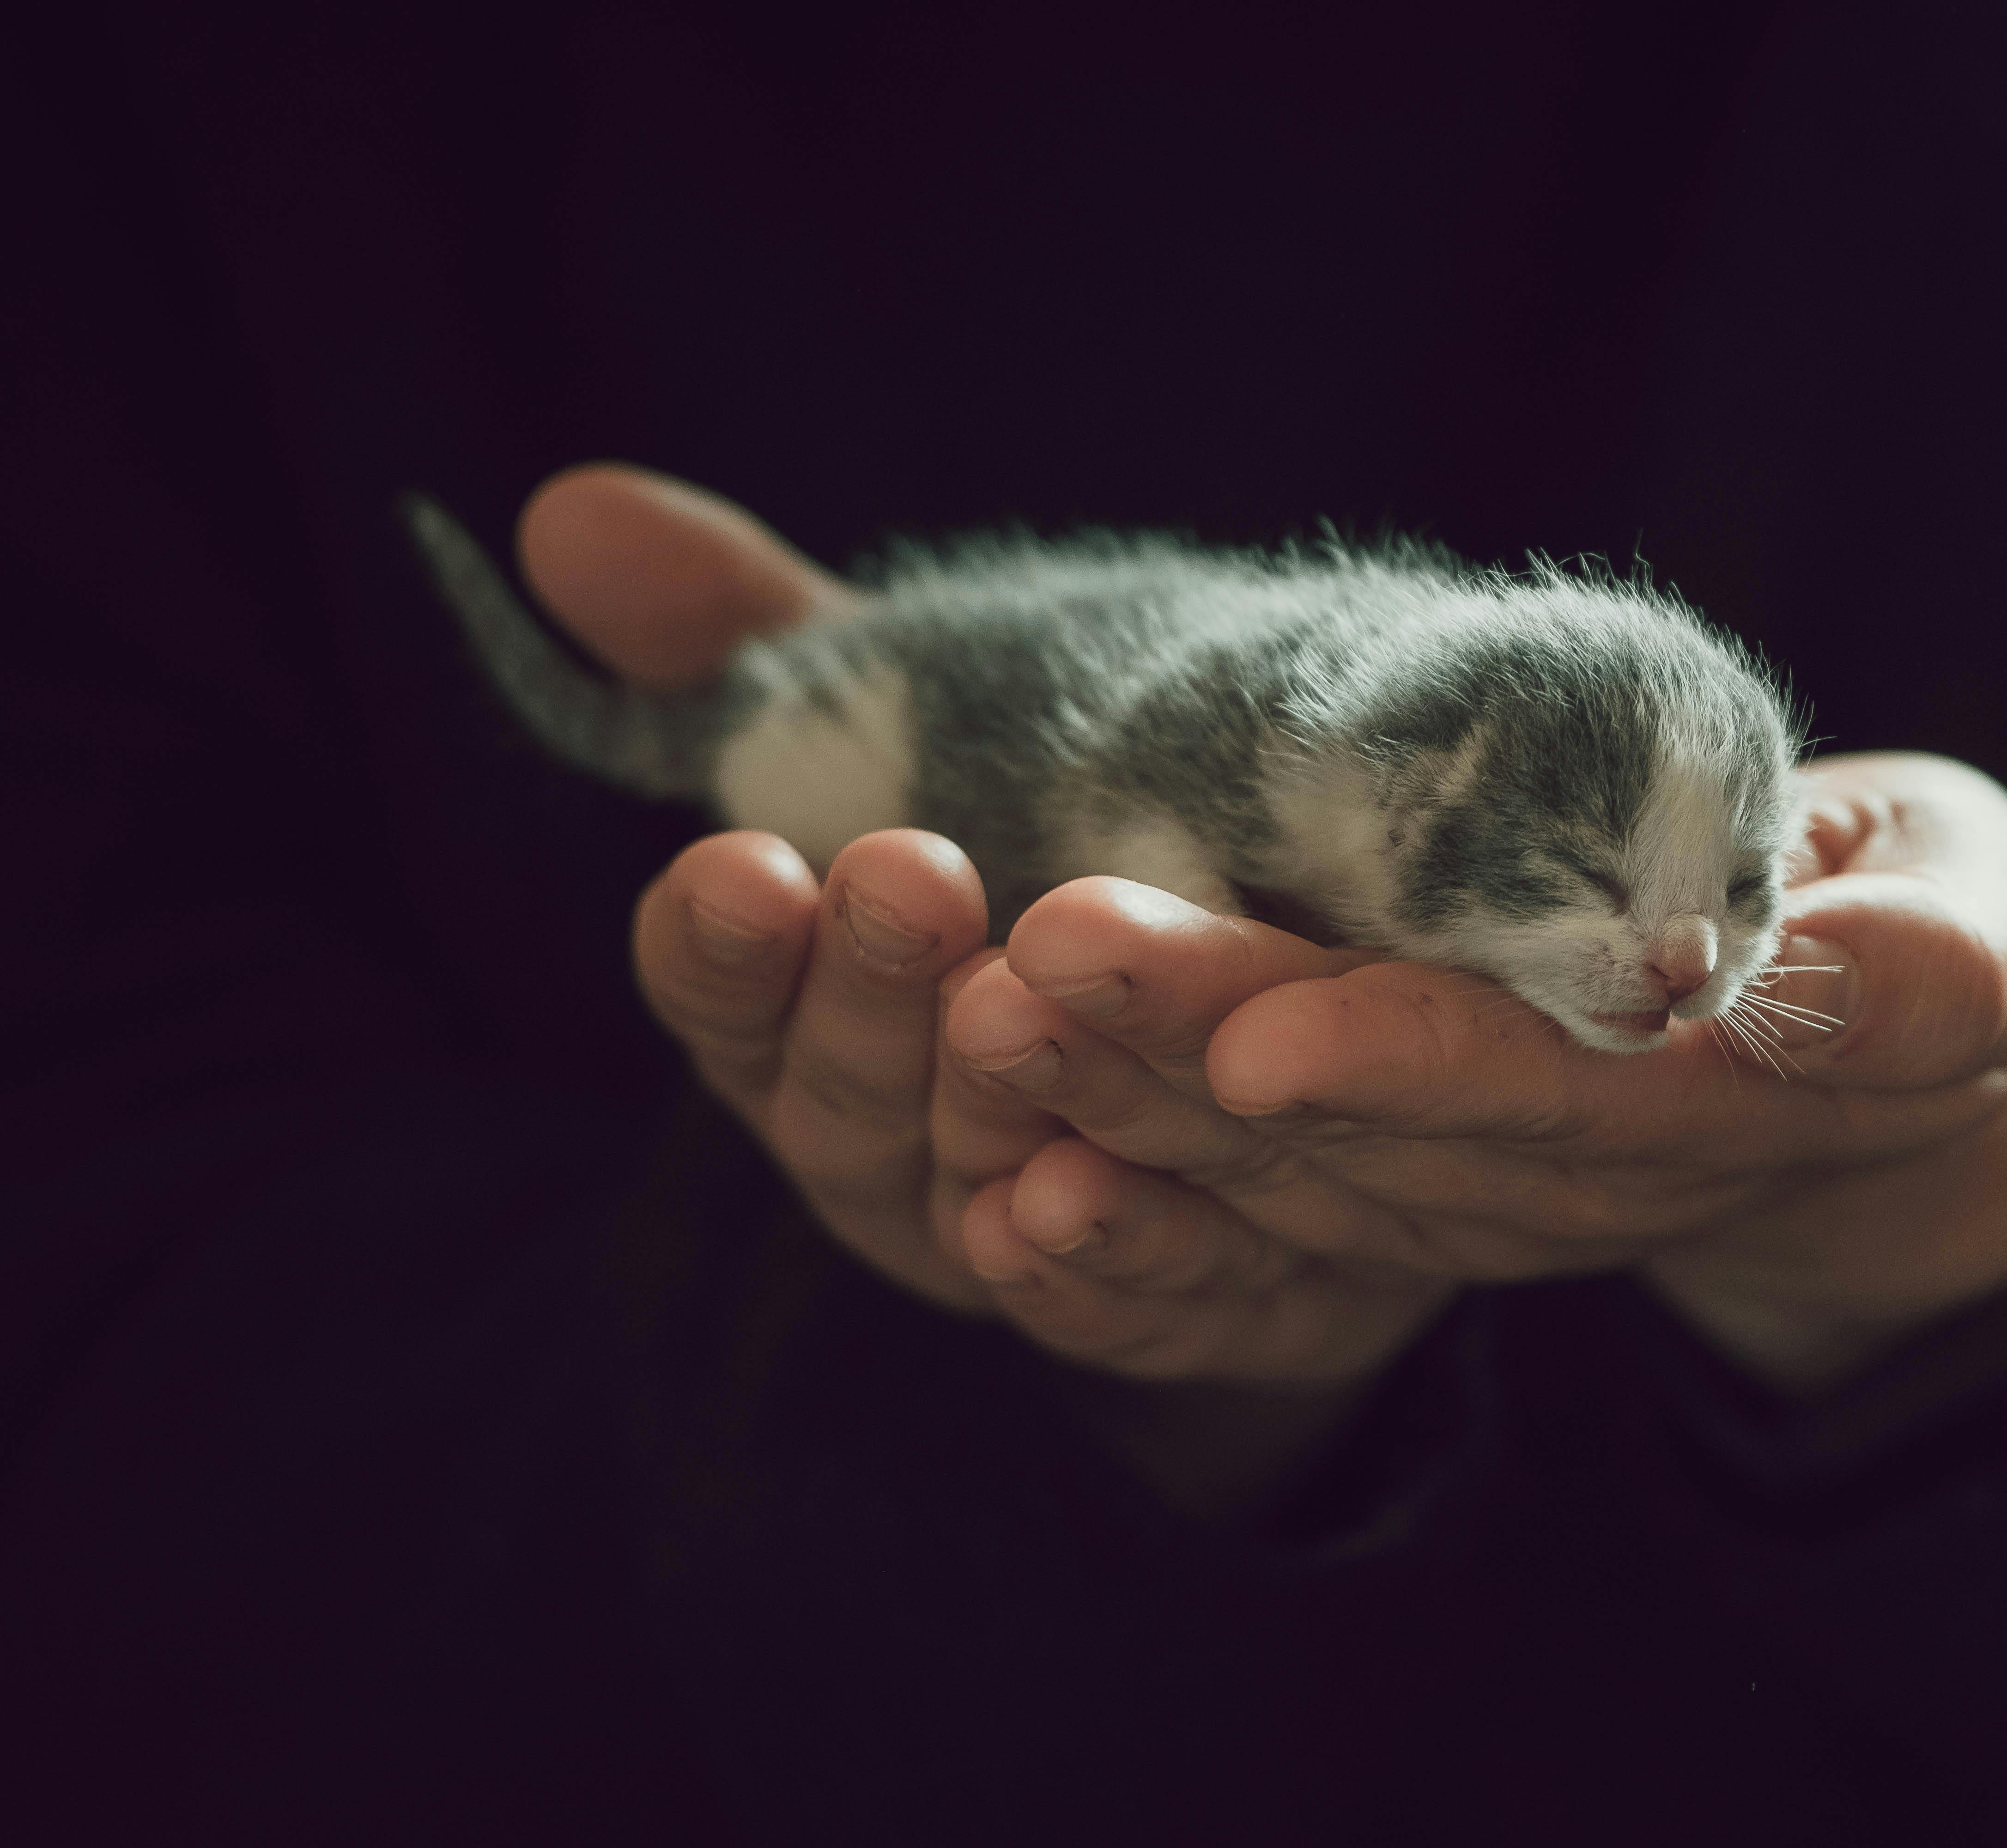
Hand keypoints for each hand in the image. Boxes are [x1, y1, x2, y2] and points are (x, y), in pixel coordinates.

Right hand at [523, 463, 1453, 1394]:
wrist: (1266, 1031)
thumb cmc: (1051, 848)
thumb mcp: (923, 735)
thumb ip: (771, 649)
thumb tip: (573, 507)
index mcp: (808, 1020)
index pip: (725, 991)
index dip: (721, 942)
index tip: (737, 860)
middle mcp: (890, 1143)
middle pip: (851, 1085)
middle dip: (869, 988)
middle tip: (908, 874)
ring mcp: (1013, 1239)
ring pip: (978, 1188)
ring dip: (980, 1107)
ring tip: (1009, 1011)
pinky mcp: (1169, 1303)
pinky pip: (1125, 1307)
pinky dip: (1096, 1266)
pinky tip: (1080, 1204)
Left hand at [946, 754, 2006, 1390]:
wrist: (1858, 1043)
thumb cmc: (1920, 928)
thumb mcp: (1980, 931)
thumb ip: (1924, 970)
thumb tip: (1858, 982)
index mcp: (1727, 1101)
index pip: (1555, 1089)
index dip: (1412, 1066)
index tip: (1265, 1037)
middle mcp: (1577, 1176)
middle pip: (1376, 1132)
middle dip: (1207, 1047)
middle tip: (1049, 948)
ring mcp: (1480, 1198)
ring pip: (1285, 1170)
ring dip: (1126, 1096)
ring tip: (984, 995)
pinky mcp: (1407, 1188)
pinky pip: (1255, 1206)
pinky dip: (1129, 1183)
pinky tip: (992, 1134)